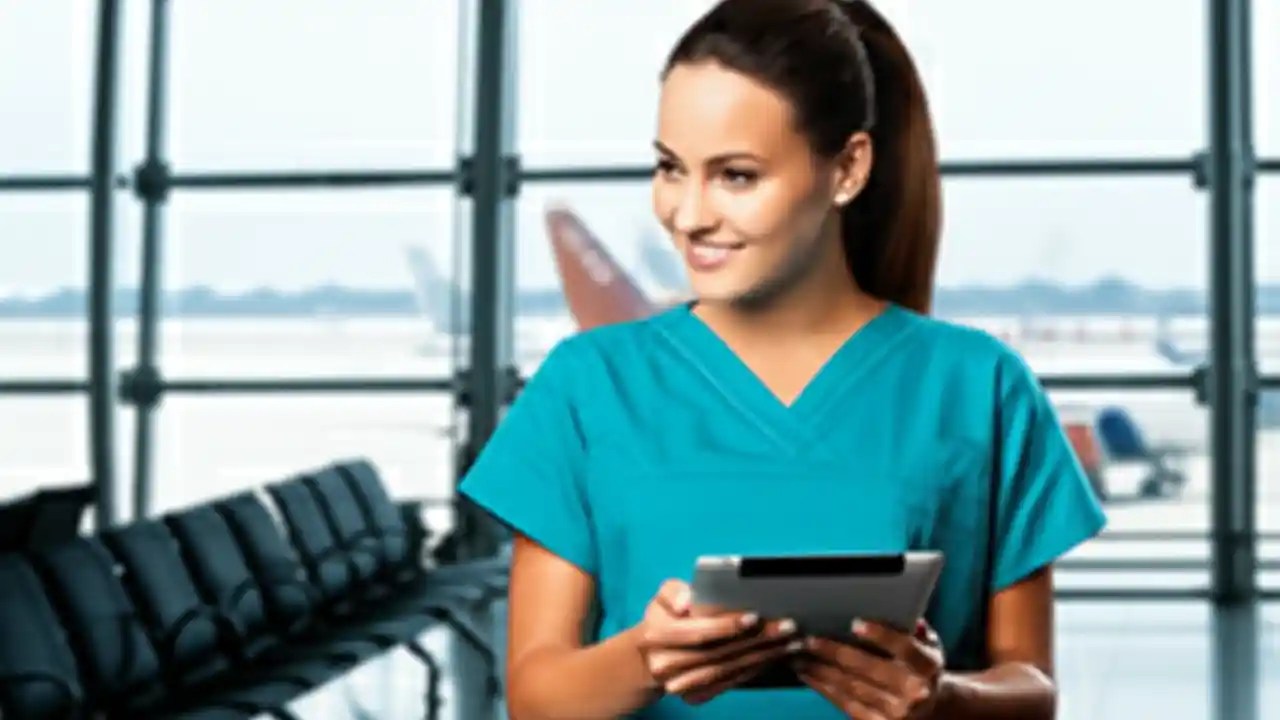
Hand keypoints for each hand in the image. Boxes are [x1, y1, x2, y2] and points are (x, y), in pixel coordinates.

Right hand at [634, 579, 802, 704]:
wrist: (653, 654)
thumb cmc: (666, 618)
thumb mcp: (663, 596)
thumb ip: (674, 592)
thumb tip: (686, 603)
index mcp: (655, 636)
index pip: (697, 632)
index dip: (726, 625)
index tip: (755, 616)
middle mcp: (666, 665)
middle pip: (719, 652)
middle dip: (757, 639)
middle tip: (787, 627)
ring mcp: (682, 684)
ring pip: (729, 669)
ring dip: (764, 656)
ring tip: (791, 640)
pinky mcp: (696, 695)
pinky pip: (732, 681)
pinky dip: (757, 668)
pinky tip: (777, 654)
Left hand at [791, 619, 944, 718]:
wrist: (930, 708)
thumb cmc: (920, 664)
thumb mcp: (927, 642)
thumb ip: (911, 625)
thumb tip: (893, 606)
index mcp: (927, 665)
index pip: (904, 648)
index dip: (880, 635)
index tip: (855, 622)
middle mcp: (914, 691)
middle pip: (869, 668)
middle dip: (835, 652)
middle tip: (809, 639)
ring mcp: (896, 712)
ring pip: (851, 687)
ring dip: (820, 670)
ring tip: (798, 654)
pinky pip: (845, 704)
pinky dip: (823, 687)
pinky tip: (807, 674)